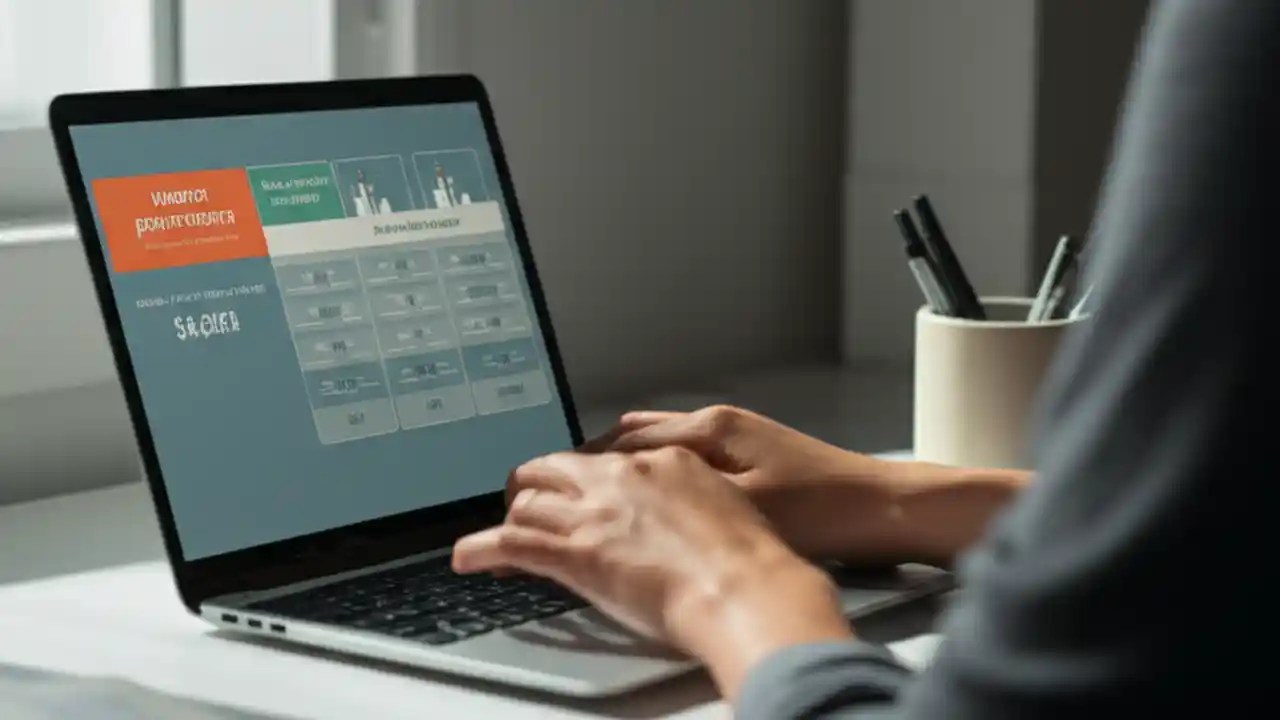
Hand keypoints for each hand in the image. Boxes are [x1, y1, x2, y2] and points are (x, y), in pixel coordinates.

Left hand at [452, 448, 851, 698]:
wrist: (747, 586)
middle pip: (556, 467)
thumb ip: (695, 501)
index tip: (578, 491)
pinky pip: (512, 542)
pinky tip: (467, 556)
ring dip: (511, 517)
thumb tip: (683, 516)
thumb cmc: (753, 558)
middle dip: (535, 484)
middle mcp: (622, 477)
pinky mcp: (576, 551)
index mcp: (664, 461)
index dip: (583, 478)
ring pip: (530, 501)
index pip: (604, 460)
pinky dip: (481, 548)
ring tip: (500, 533)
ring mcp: (595, 512)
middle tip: (529, 503)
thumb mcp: (731, 506)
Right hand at [588, 405, 1027, 565]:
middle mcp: (717, 424)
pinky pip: (684, 453)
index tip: (551, 477)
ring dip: (626, 461)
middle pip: (636, 433)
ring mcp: (735, 436)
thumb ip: (677, 496)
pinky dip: (656, 467)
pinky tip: (653, 491)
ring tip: (595, 486)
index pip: (625, 440)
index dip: (583, 462)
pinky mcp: (751, 454)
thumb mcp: (741, 506)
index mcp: (709, 431)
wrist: (884, 509)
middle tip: (561, 482)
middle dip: (596, 458)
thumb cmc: (820, 511)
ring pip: (660, 441)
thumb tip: (623, 492)